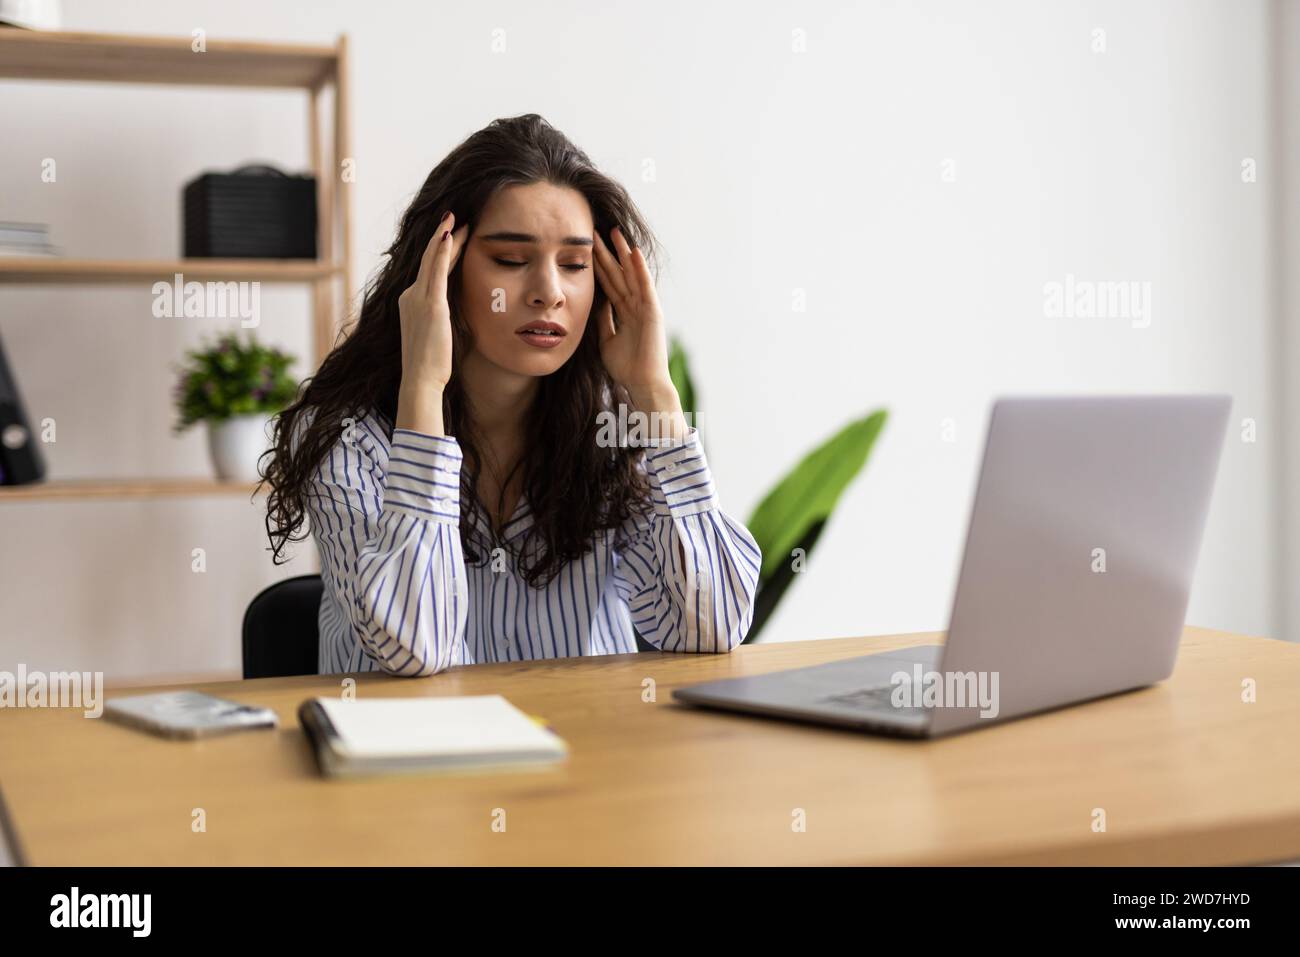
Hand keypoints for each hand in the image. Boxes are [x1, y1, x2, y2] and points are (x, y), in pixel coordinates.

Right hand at [398, 211, 468, 389]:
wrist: (420, 379)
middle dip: (444, 236)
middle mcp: (410, 296)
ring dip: (446, 237)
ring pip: (434, 260)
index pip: (431, 270)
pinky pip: (437, 272)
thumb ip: (441, 317)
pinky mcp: (431, 306)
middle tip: (455, 216)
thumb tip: (451, 314)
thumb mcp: (436, 334)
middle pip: (431, 259)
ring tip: (458, 219)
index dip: (442, 251)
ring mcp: (418, 299)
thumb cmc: (431, 364)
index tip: (453, 234)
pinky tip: (450, 235)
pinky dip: (443, 252)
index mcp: (411, 302)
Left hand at [593, 225, 682, 430]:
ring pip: (630, 274)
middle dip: (606, 254)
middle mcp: (635, 306)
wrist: (642, 383)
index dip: (598, 266)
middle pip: (618, 274)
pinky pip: (644, 285)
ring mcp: (644, 307)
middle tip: (595, 232)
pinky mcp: (653, 310)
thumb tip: (595, 305)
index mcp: (624, 313)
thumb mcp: (606, 340)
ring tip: (613, 232)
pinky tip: (633, 251)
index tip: (586, 249)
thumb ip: (603, 321)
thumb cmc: (626, 368)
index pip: (609, 284)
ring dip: (622, 253)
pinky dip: (639, 268)